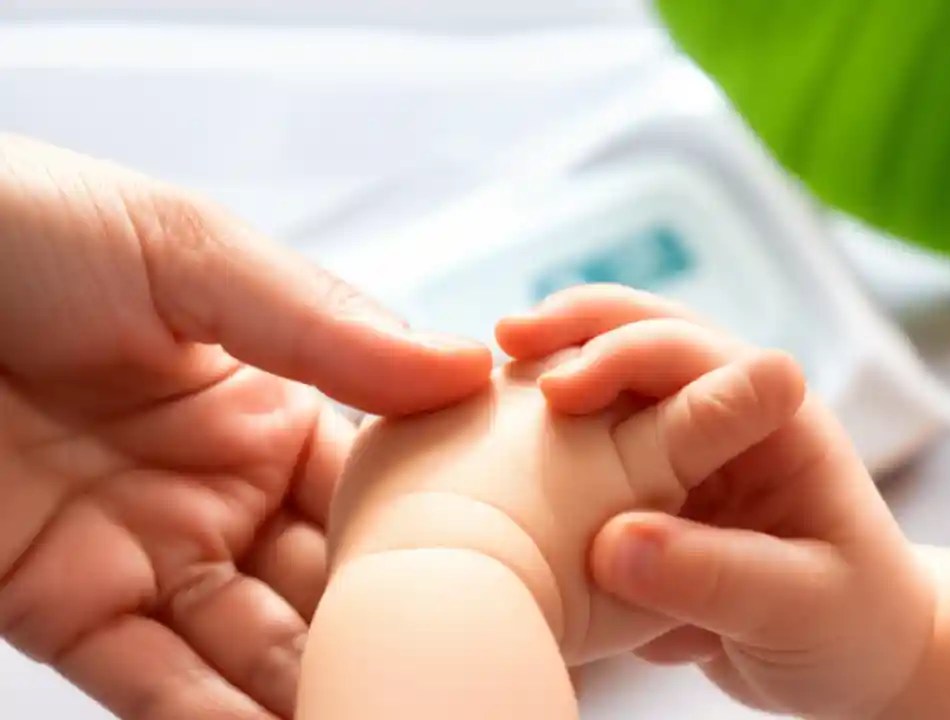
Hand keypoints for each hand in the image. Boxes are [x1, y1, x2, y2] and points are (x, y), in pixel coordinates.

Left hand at [0, 135, 490, 717]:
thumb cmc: (21, 222)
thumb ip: (325, 322)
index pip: (384, 477)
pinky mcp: (63, 606)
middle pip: (334, 578)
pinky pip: (157, 683)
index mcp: (267, 398)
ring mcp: (148, 551)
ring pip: (260, 648)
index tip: (520, 563)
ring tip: (398, 709)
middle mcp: (222, 486)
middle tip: (466, 664)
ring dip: (324, 688)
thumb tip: (468, 368)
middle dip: (395, 624)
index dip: (446, 520)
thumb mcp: (189, 251)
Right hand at [497, 285, 936, 719]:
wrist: (855, 663)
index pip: (692, 353)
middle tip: (497, 345)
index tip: (554, 391)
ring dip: (544, 383)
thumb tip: (613, 546)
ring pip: (605, 389)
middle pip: (638, 339)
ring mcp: (683, 449)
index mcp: (775, 418)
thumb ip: (718, 576)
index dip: (621, 355)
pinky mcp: (652, 490)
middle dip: (570, 332)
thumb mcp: (802, 607)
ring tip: (472, 398)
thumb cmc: (855, 625)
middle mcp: (725, 415)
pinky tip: (490, 451)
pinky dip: (544, 439)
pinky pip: (589, 445)